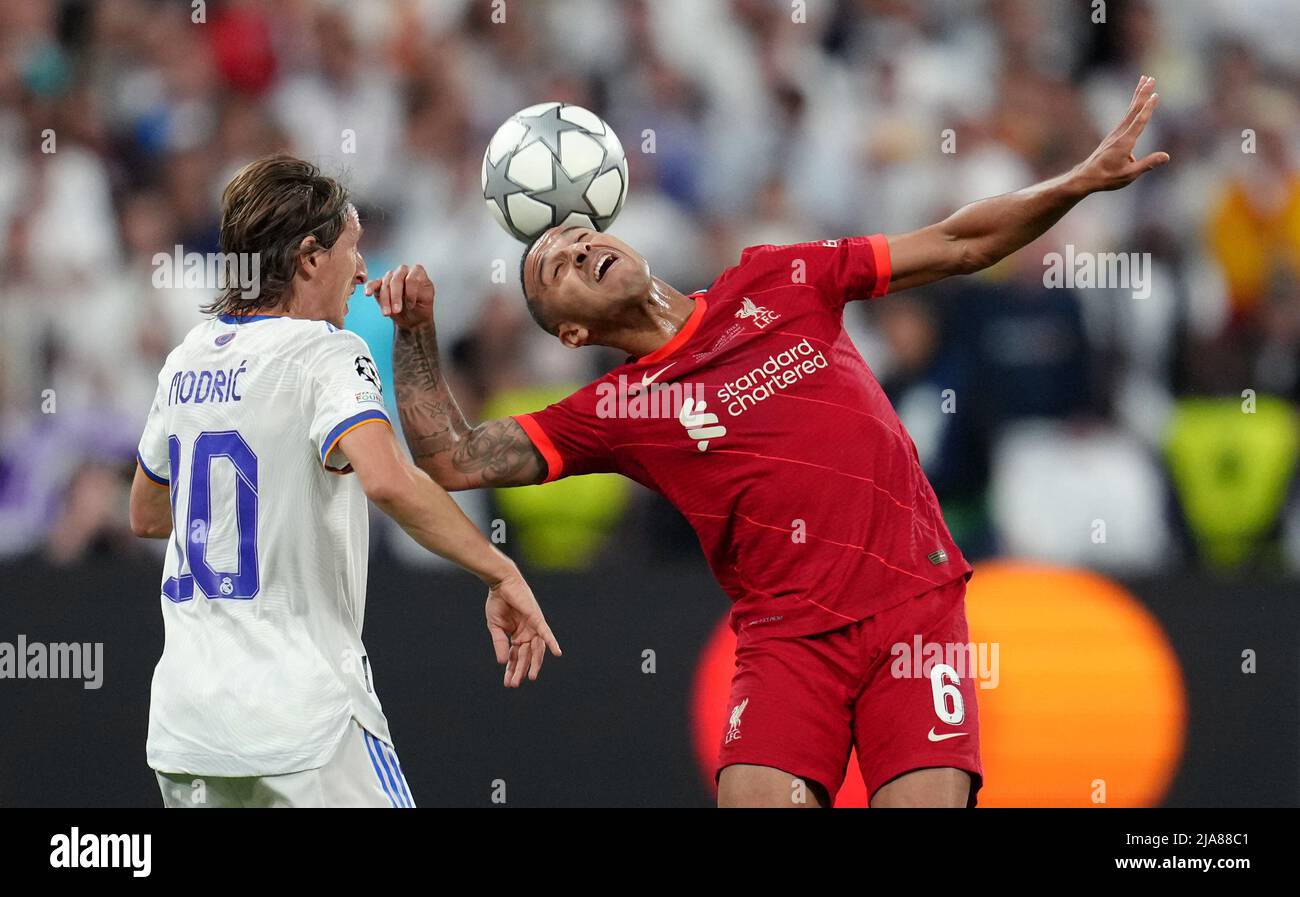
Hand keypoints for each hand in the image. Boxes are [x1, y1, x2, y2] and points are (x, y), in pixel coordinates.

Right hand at [365, 264, 434, 329]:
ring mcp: (391, 277)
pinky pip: (373, 284)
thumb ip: (421, 289)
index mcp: (417, 272)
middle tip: (397, 310)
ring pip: (385, 285)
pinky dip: (370, 288)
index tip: (411, 304)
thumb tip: (411, 284)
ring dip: (385, 300)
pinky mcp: (380, 285)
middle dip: (395, 297)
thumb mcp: (427, 299)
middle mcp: (403, 271)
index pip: (412, 278)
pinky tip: (368, 293)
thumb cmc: (421, 306)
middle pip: (396, 280)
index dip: (410, 292)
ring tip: (388, 313)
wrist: (414, 318)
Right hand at [485, 569, 561, 687]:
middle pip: (525, 656)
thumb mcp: (495, 627)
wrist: (501, 584)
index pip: (515, 658)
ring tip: (530, 677)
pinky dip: (552, 643)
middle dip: (520, 670)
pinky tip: (557, 653)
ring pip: (535, 649)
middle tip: (515, 684)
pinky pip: (546, 633)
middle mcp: (527, 634)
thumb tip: (502, 663)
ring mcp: (533, 628)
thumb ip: (500, 644)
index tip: (508, 684)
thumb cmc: (498, 603)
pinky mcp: (537, 619)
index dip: (511, 670)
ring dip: (534, 663)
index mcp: (516, 637)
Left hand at [1073, 75, 1170, 192]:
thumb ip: (1148, 164)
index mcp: (1124, 142)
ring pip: (1129, 110)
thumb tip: (1167, 156)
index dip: (1148, 109)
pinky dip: (1133, 106)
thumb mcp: (1129, 175)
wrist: (1085, 177)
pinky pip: (1126, 117)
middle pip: (1133, 110)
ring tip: (1144, 80)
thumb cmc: (1107, 178)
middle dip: (1143, 93)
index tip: (1155, 95)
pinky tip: (1137, 102)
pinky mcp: (1114, 136)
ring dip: (1137, 95)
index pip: (1139, 122)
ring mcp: (1115, 134)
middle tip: (1150, 78)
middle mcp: (1119, 134)